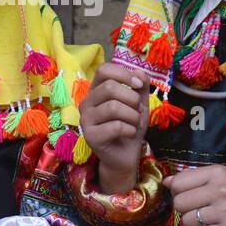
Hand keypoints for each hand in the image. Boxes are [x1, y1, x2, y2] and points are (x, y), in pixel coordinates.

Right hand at [79, 62, 149, 192]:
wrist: (125, 155)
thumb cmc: (129, 126)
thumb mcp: (139, 103)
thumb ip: (140, 86)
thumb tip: (138, 71)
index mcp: (96, 91)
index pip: (104, 70)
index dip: (124, 74)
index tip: (139, 86)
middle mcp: (86, 102)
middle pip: (110, 87)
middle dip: (132, 99)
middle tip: (138, 111)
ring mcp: (85, 120)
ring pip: (113, 107)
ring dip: (133, 116)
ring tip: (135, 123)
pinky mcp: (90, 136)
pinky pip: (116, 126)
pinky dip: (130, 129)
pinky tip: (130, 134)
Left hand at [165, 165, 225, 225]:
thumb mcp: (222, 180)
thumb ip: (194, 179)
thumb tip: (166, 182)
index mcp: (218, 172)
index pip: (178, 183)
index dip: (179, 193)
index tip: (191, 197)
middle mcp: (221, 189)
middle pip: (179, 203)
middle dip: (185, 210)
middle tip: (202, 211)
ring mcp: (225, 210)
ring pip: (186, 221)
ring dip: (194, 225)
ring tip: (211, 221)